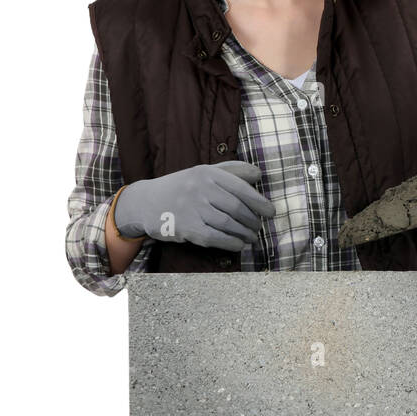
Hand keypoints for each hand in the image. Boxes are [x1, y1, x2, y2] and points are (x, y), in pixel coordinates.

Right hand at [114, 161, 275, 249]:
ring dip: (245, 233)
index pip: (241, 188)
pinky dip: (231, 242)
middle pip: (237, 208)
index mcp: (207, 173)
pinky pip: (215, 238)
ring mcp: (191, 208)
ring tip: (252, 237)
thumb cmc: (182, 187)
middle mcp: (199, 189)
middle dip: (253, 220)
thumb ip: (232, 171)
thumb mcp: (203, 172)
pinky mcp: (185, 227)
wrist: (145, 202)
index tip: (271, 212)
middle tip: (259, 227)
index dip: (260, 202)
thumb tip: (259, 174)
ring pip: (228, 224)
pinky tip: (239, 244)